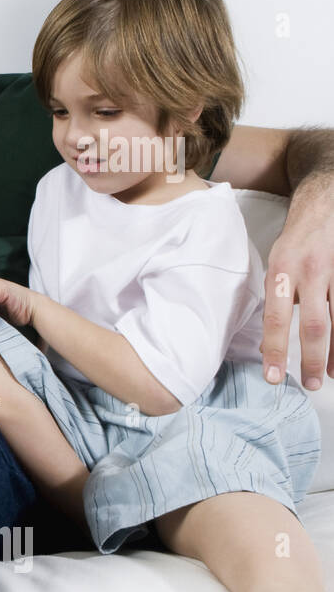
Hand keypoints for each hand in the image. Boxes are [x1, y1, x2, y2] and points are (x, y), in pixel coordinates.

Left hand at [260, 199, 333, 388]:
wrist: (323, 207)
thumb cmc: (295, 243)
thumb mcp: (274, 268)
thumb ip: (272, 304)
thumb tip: (264, 345)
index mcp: (281, 273)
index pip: (275, 318)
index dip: (275, 350)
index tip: (274, 377)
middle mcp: (310, 273)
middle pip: (313, 323)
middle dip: (312, 358)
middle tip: (311, 384)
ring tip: (331, 375)